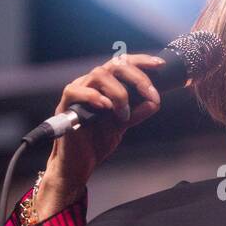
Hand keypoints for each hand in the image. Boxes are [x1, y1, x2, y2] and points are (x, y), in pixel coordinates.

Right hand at [37, 52, 164, 212]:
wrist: (78, 164)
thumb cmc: (95, 142)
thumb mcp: (122, 126)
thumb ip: (137, 113)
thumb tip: (153, 102)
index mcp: (104, 86)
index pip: (122, 64)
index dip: (141, 61)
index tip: (159, 65)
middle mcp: (90, 84)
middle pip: (114, 65)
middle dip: (137, 77)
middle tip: (150, 94)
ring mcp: (77, 92)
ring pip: (99, 75)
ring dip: (118, 93)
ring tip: (123, 114)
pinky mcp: (66, 105)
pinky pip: (76, 91)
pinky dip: (94, 97)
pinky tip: (106, 108)